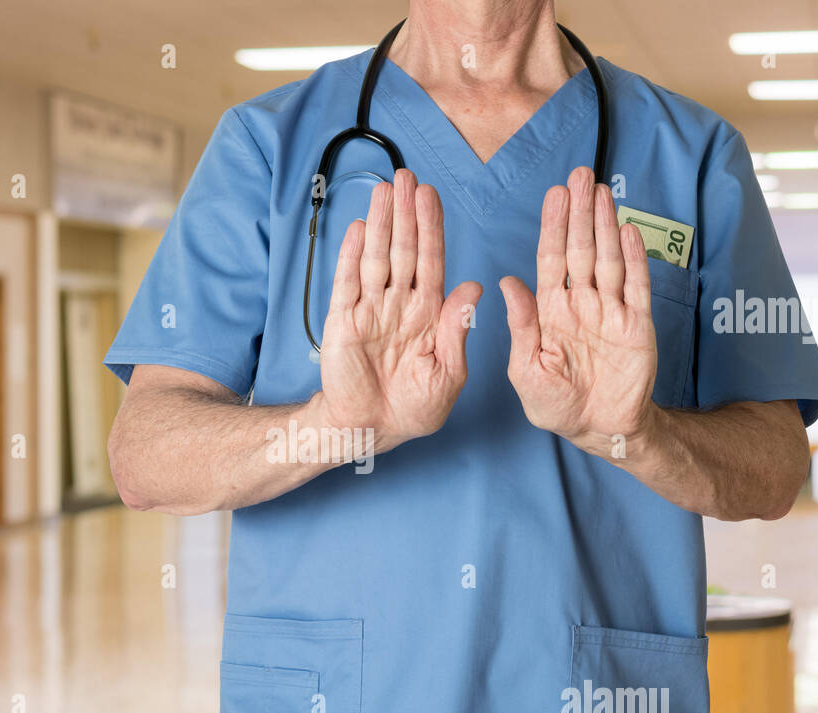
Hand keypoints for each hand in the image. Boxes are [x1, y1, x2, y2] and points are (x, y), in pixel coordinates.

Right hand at [317, 169, 483, 451]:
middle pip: (403, 249)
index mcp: (429, 313)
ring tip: (383, 191)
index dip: (431, 228)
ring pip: (376, 258)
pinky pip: (346, 282)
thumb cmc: (415, 408)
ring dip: (379, 224)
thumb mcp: (449, 373)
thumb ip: (457, 329)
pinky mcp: (343, 321)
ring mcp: (370, 310)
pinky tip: (356, 228)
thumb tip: (474, 287)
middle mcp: (399, 304)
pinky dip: (351, 256)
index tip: (431, 196)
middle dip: (405, 214)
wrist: (373, 430)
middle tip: (406, 177)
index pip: (432, 260)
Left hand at [500, 166, 658, 457]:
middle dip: (579, 214)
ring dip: (605, 225)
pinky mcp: (637, 324)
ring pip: (607, 259)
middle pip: (580, 250)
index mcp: (549, 312)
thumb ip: (520, 325)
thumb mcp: (526, 369)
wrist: (597, 430)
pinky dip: (634, 258)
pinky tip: (627, 230)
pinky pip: (636, 285)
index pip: (551, 260)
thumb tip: (506, 281)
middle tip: (579, 175)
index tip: (553, 195)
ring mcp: (610, 311)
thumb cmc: (555, 405)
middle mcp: (580, 304)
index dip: (552, 227)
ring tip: (601, 191)